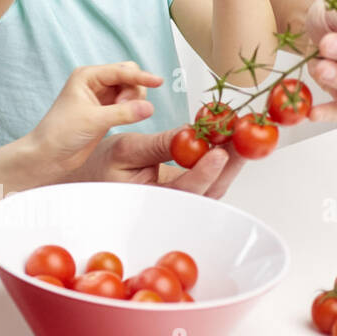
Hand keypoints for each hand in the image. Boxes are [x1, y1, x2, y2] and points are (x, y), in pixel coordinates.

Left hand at [30, 62, 162, 171]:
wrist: (49, 154)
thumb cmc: (60, 132)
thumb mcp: (94, 120)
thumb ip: (123, 113)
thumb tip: (149, 108)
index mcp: (86, 76)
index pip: (121, 70)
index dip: (140, 76)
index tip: (158, 82)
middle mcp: (94, 83)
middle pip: (129, 76)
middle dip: (135, 90)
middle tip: (126, 107)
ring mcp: (100, 98)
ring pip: (130, 91)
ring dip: (134, 101)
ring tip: (121, 116)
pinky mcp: (106, 112)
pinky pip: (128, 105)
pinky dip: (132, 110)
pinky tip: (125, 119)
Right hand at [69, 128, 245, 198]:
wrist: (92, 174)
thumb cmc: (101, 165)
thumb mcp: (126, 148)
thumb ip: (159, 144)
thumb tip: (191, 134)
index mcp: (151, 199)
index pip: (184, 189)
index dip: (204, 171)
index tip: (219, 152)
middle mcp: (173, 203)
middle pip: (209, 189)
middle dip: (230, 162)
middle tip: (244, 136)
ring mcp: (183, 196)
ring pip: (215, 184)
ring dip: (231, 158)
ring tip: (241, 132)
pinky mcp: (189, 186)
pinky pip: (211, 175)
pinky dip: (223, 156)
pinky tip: (229, 137)